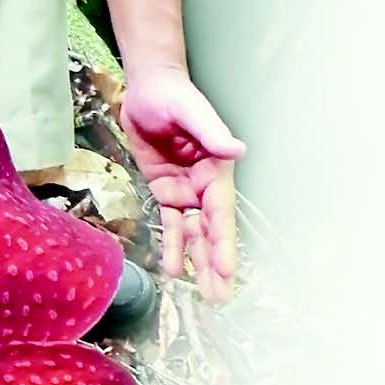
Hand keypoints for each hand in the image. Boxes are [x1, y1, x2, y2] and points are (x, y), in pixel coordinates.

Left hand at [118, 66, 245, 303]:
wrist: (148, 87)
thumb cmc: (173, 95)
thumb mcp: (191, 111)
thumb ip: (212, 132)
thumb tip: (236, 149)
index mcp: (216, 170)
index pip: (220, 212)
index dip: (223, 242)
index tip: (227, 269)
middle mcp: (204, 185)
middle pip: (210, 229)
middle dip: (215, 263)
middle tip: (219, 296)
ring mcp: (184, 189)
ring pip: (193, 232)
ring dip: (197, 261)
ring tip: (203, 292)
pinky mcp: (164, 188)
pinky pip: (170, 221)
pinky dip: (172, 244)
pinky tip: (173, 266)